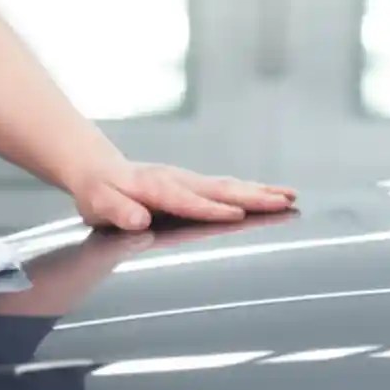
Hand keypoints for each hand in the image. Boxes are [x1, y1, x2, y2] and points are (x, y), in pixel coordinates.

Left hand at [69, 162, 296, 230]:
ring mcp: (189, 180)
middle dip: (252, 196)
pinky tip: (273, 195)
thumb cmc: (99, 192)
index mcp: (154, 188)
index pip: (186, 201)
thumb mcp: (98, 204)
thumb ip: (118, 210)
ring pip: (229, 185)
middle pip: (219, 189)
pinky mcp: (195, 183)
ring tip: (290, 197)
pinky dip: (252, 189)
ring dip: (260, 191)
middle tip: (284, 202)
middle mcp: (177, 180)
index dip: (211, 208)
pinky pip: (227, 186)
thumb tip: (137, 220)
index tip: (237, 213)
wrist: (98, 169)